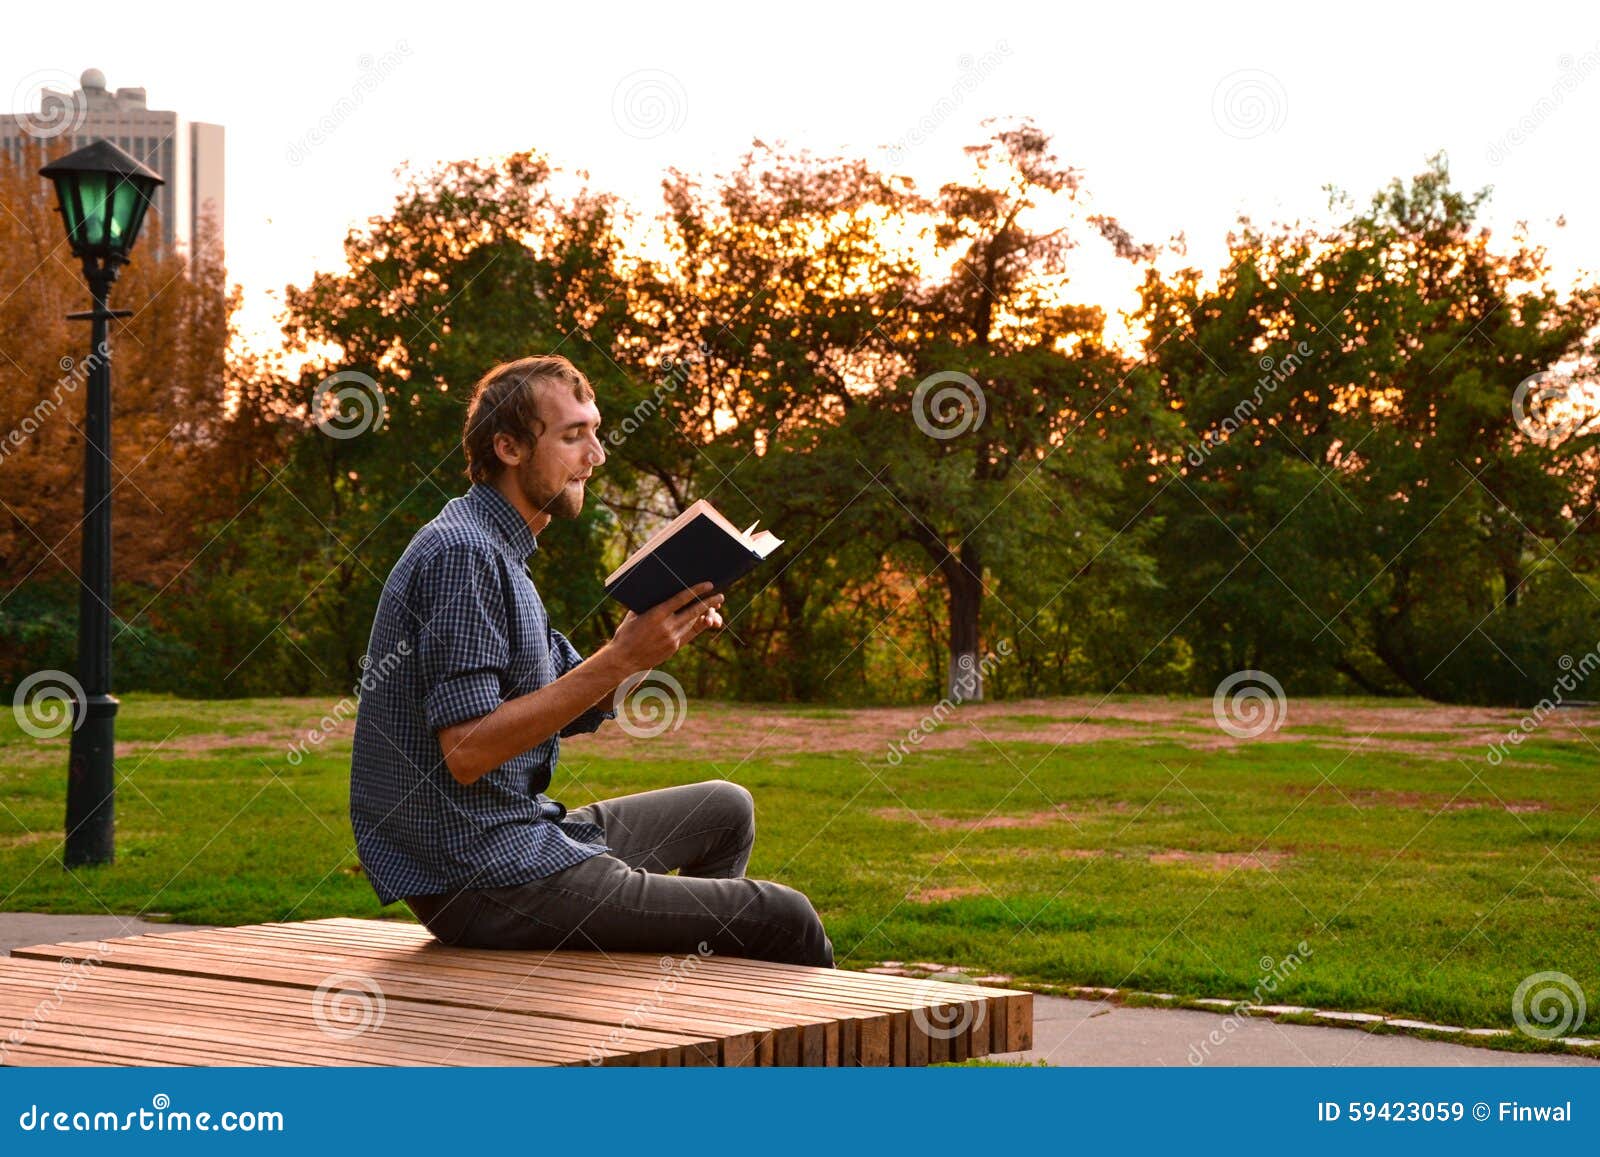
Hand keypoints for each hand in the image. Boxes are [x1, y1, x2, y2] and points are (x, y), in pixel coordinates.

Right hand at [607, 582, 725, 671]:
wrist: (625, 660)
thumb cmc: (626, 634)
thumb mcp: (634, 615)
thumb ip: (649, 604)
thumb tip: (659, 591)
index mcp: (657, 614)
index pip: (682, 599)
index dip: (697, 591)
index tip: (709, 585)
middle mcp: (668, 626)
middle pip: (694, 612)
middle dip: (709, 603)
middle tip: (720, 596)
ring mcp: (673, 638)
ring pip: (693, 623)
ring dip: (704, 615)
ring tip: (714, 608)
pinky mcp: (675, 647)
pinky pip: (689, 633)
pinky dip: (696, 626)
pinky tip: (703, 620)